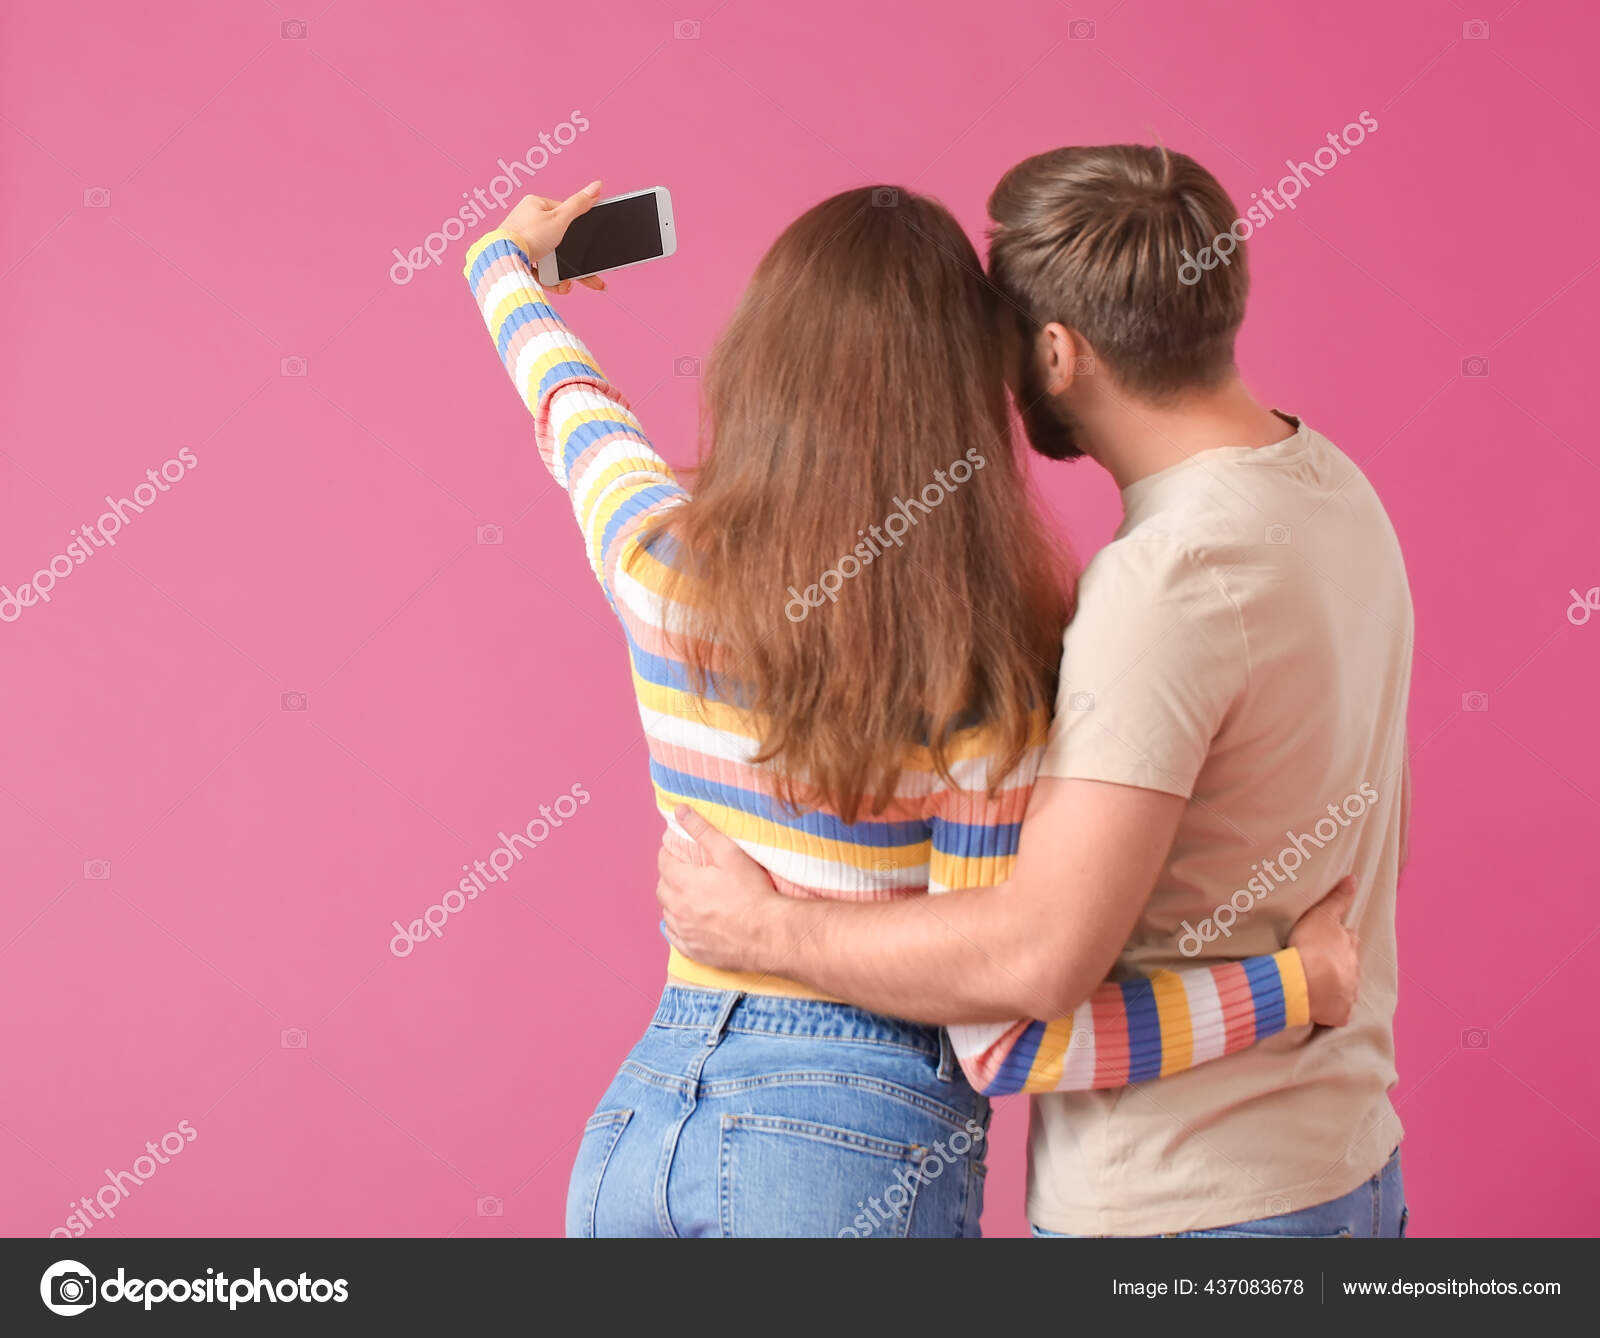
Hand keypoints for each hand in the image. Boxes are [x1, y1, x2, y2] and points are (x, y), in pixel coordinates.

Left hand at [500, 182, 608, 293]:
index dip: (575, 228)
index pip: (561, 212)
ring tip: (567, 282)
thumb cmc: (530, 236)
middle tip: (584, 271)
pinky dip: (549, 279)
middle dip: (570, 257)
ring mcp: (520, 240)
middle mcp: (525, 220)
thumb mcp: (560, 218)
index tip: (583, 241)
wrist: (505, 260)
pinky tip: (558, 285)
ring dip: (561, 272)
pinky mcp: (517, 258)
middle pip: (557, 239)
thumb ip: (579, 204)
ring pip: (548, 257)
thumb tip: (597, 185)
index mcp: (534, 204)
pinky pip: (538, 269)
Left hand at [655, 806, 792, 971]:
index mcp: (684, 883)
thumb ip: (702, 830)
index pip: (664, 863)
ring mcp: (685, 933)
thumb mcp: (730, 853)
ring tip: (688, 896)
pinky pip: (675, 938)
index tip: (677, 851)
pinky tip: (689, 923)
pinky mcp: (694, 951)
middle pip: (662, 889)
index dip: (669, 854)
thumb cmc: (753, 893)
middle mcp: (678, 909)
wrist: (770, 934)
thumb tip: (680, 810)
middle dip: (670, 877)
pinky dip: (678, 928)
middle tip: (685, 872)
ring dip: (673, 903)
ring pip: (666, 914)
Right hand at [1288, 875, 1360, 1026]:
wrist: (1307, 980)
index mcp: (1349, 945)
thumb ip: (1337, 898)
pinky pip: (1337, 1012)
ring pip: (1345, 988)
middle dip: (1339, 964)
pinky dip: (1331, 1010)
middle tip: (1322, 963)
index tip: (1330, 940)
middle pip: (1348, 964)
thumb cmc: (1312, 945)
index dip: (1340, 939)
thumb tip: (1353, 878)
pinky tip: (1320, 1008)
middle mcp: (1354, 969)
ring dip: (1335, 986)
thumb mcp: (1322, 915)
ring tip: (1318, 985)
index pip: (1348, 938)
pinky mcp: (1340, 1013)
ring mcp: (1349, 992)